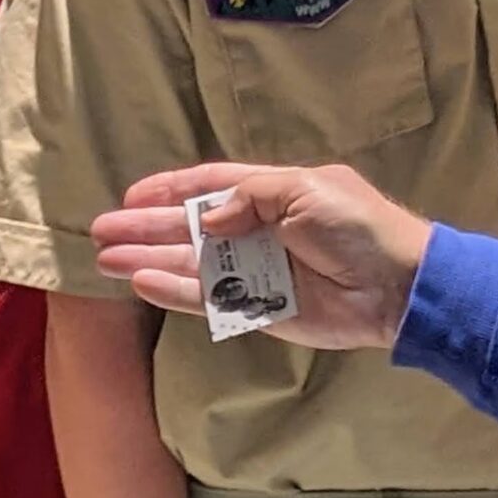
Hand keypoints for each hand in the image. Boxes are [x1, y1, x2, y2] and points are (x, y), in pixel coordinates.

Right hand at [88, 162, 436, 351]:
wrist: (397, 284)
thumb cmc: (356, 225)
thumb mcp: (305, 189)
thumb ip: (250, 197)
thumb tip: (206, 217)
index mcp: (270, 195)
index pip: (208, 189)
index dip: (169, 190)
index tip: (131, 197)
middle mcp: (257, 232)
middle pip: (188, 229)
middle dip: (145, 230)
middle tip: (101, 232)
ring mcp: (256, 272)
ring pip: (190, 266)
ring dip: (149, 261)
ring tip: (108, 260)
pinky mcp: (260, 308)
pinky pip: (210, 300)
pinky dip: (176, 292)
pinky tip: (144, 282)